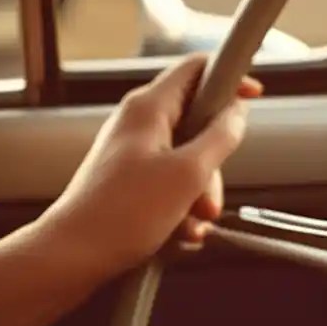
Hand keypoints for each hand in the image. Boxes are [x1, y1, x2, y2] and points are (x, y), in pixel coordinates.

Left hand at [37, 54, 260, 281]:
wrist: (72, 256)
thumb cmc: (123, 214)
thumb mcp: (189, 173)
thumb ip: (221, 137)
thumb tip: (238, 112)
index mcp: (149, 108)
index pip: (197, 68)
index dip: (230, 77)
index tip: (254, 95)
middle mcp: (139, 124)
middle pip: (199, 123)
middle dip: (215, 162)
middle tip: (210, 196)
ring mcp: (134, 153)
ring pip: (189, 161)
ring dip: (201, 194)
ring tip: (192, 223)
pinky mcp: (130, 182)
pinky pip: (172, 186)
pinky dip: (182, 209)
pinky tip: (179, 234)